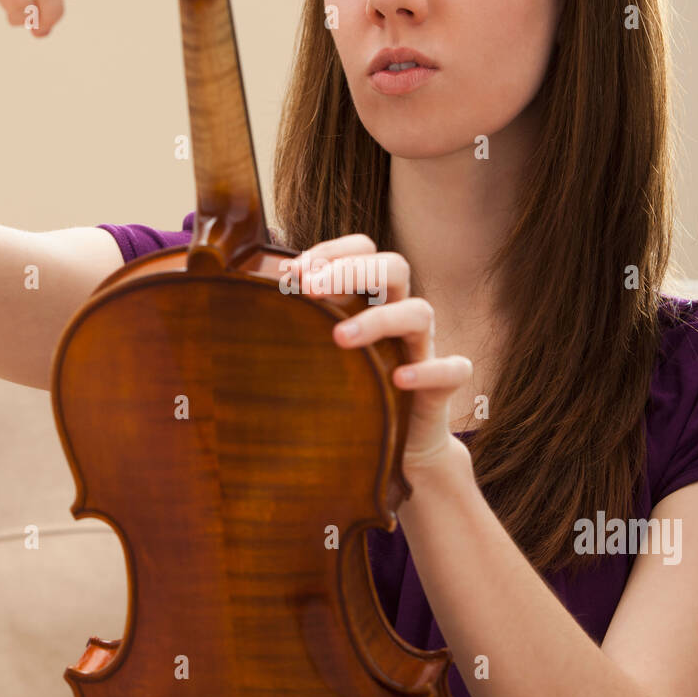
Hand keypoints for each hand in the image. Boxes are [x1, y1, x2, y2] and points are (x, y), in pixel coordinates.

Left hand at [294, 234, 473, 478]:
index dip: (332, 252)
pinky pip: (451, 368)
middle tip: (309, 288)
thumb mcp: (322, 353)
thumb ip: (300, 325)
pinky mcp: (444, 383)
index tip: (291, 271)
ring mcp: (425, 346)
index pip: (365, 250)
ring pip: (419, 311)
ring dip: (378, 318)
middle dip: (352, 270)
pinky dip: (427, 370)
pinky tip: (397, 379)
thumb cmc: (355, 391)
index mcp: (375, 298)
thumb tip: (245, 300)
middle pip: (395, 266)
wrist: (400, 445)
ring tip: (340, 337)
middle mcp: (402, 314)